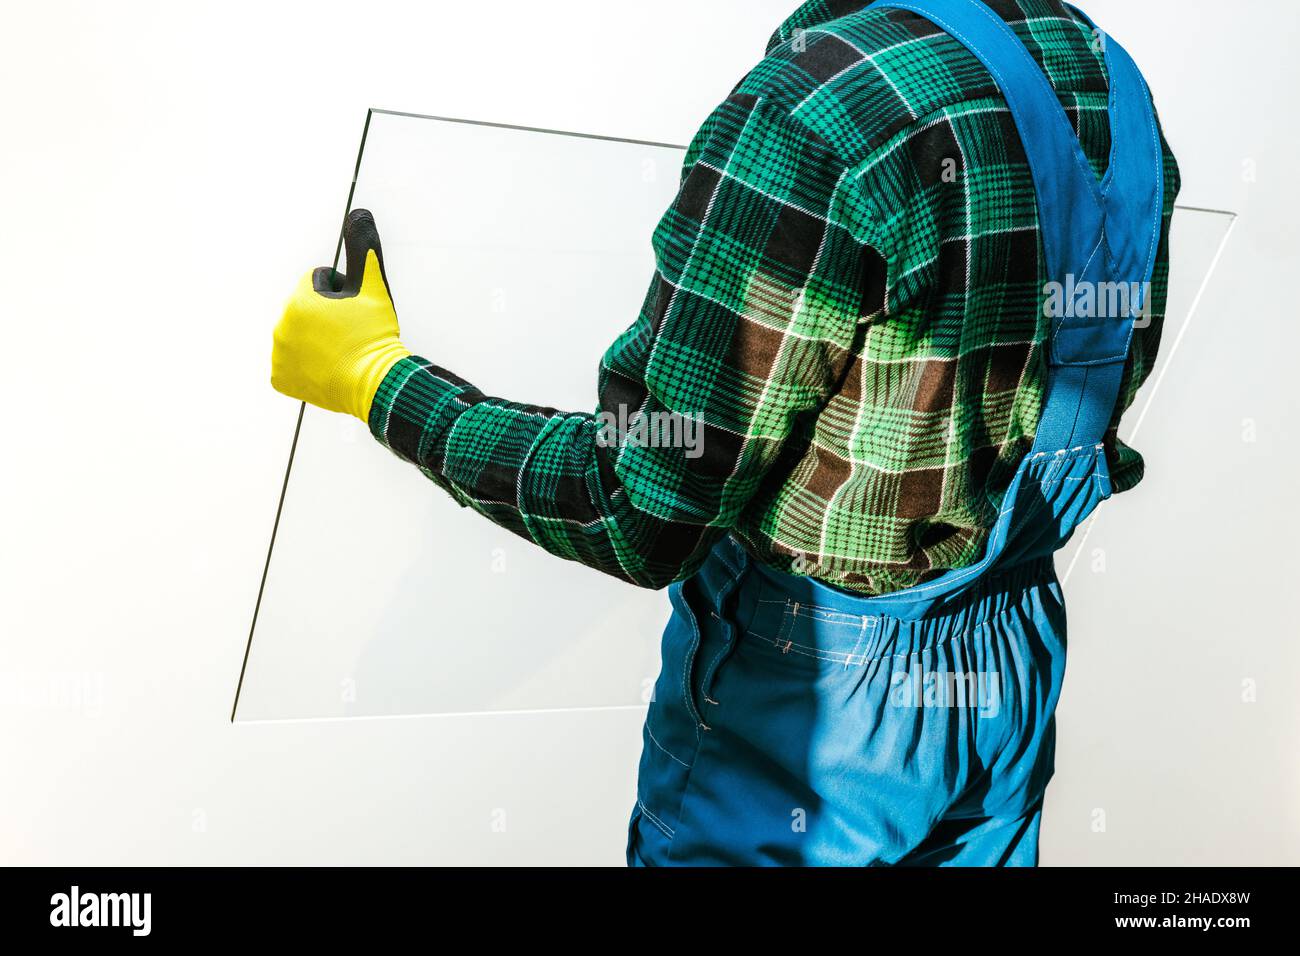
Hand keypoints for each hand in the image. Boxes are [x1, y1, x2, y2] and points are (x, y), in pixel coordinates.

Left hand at [271, 209, 410, 420]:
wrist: (377, 385)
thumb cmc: (375, 334)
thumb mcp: (373, 287)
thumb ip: (362, 248)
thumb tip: (359, 211)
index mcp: (299, 301)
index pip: (319, 283)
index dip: (343, 294)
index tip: (356, 313)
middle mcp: (281, 326)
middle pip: (307, 310)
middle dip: (328, 317)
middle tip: (352, 335)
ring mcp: (279, 355)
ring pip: (301, 336)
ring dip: (318, 340)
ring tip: (343, 353)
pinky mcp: (281, 379)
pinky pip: (293, 364)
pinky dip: (308, 366)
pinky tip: (329, 370)